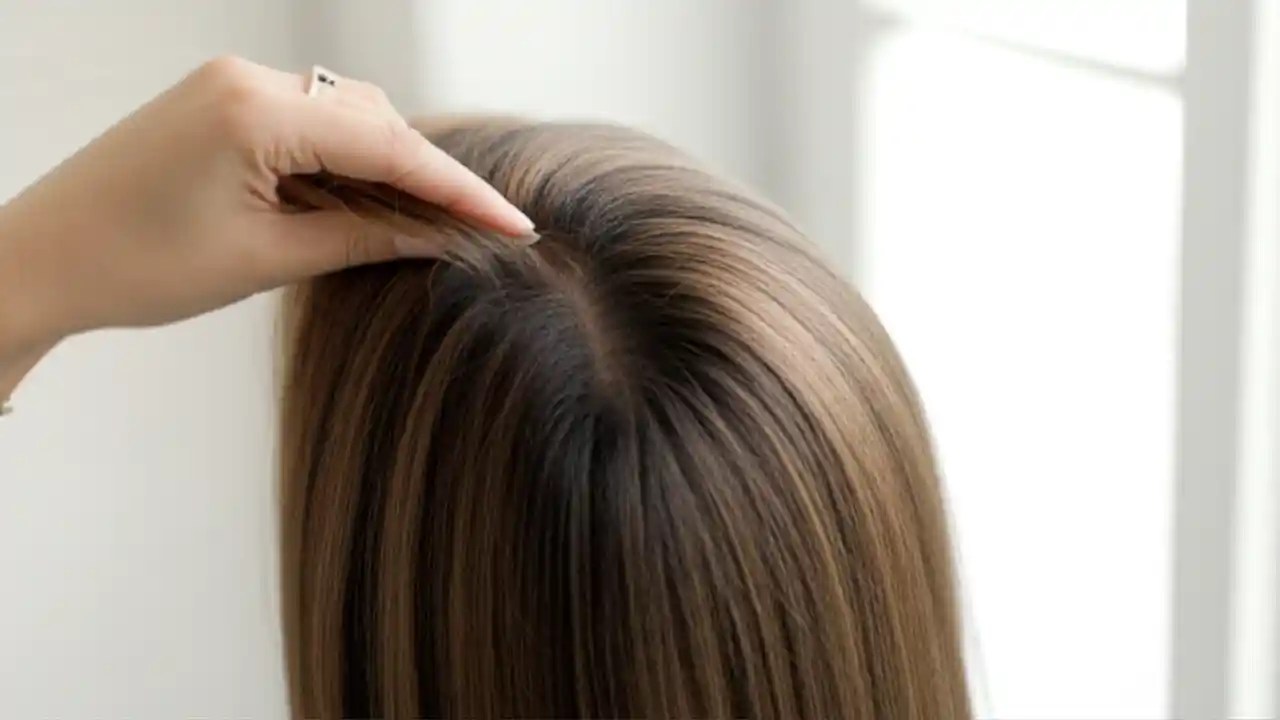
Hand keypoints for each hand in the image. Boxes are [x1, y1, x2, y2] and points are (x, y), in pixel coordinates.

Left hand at [0, 56, 532, 361]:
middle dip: (431, 178)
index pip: (389, 148)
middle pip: (375, 123)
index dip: (460, 192)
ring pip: (346, 120)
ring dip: (390, 170)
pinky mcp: (221, 103)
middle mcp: (247, 80)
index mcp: (255, 112)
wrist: (40, 260)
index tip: (513, 224)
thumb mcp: (267, 259)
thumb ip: (364, 239)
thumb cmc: (135, 266)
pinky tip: (374, 204)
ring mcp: (231, 85)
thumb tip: (438, 239)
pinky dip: (347, 164)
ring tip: (435, 226)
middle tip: (483, 232)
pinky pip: (309, 125)